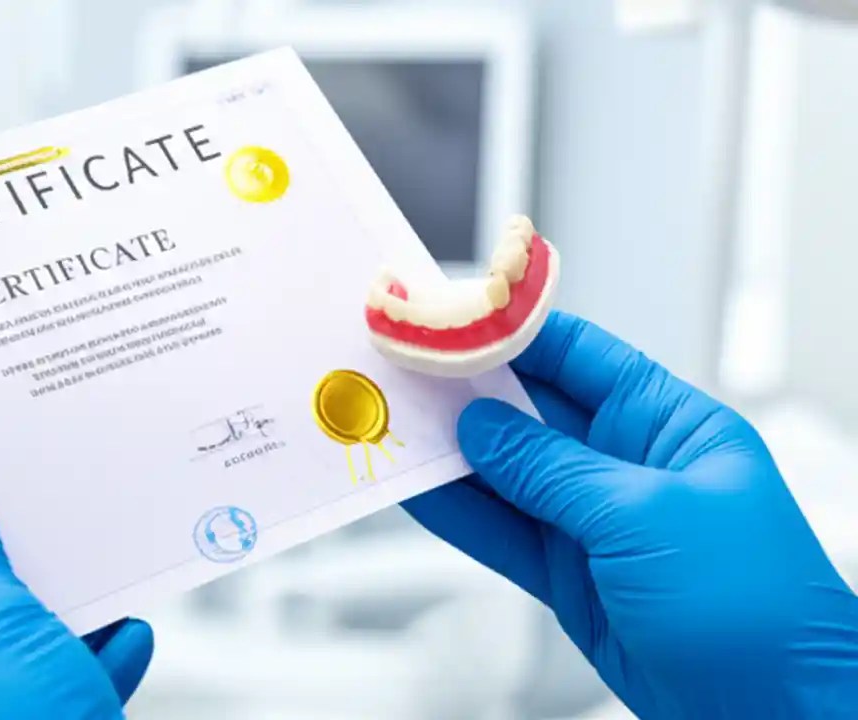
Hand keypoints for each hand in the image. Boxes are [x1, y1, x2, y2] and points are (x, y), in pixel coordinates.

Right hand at [404, 311, 857, 717]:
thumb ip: (552, 469)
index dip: (514, 336)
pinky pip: (500, 531)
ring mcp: (594, 522)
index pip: (581, 357)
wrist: (772, 712)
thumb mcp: (647, 516)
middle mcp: (628, 466)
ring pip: (504, 474)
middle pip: (531, 412)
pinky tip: (417, 490)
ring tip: (393, 427)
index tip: (451, 323)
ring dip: (449, 453)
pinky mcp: (569, 574)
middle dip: (467, 393)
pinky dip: (456, 513)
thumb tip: (483, 427)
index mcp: (670, 426)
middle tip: (404, 373)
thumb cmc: (756, 607)